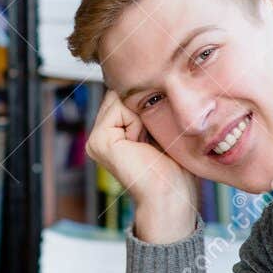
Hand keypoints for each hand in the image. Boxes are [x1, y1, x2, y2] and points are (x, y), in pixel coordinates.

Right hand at [86, 89, 197, 242]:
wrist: (172, 195)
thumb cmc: (175, 166)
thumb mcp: (161, 126)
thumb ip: (147, 105)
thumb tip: (147, 77)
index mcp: (115, 130)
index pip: (127, 94)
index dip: (148, 101)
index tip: (160, 127)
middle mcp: (101, 133)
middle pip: (122, 93)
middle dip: (145, 106)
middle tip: (155, 137)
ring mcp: (96, 138)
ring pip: (121, 98)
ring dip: (142, 114)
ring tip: (149, 142)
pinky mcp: (98, 141)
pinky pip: (119, 109)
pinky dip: (137, 122)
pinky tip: (142, 144)